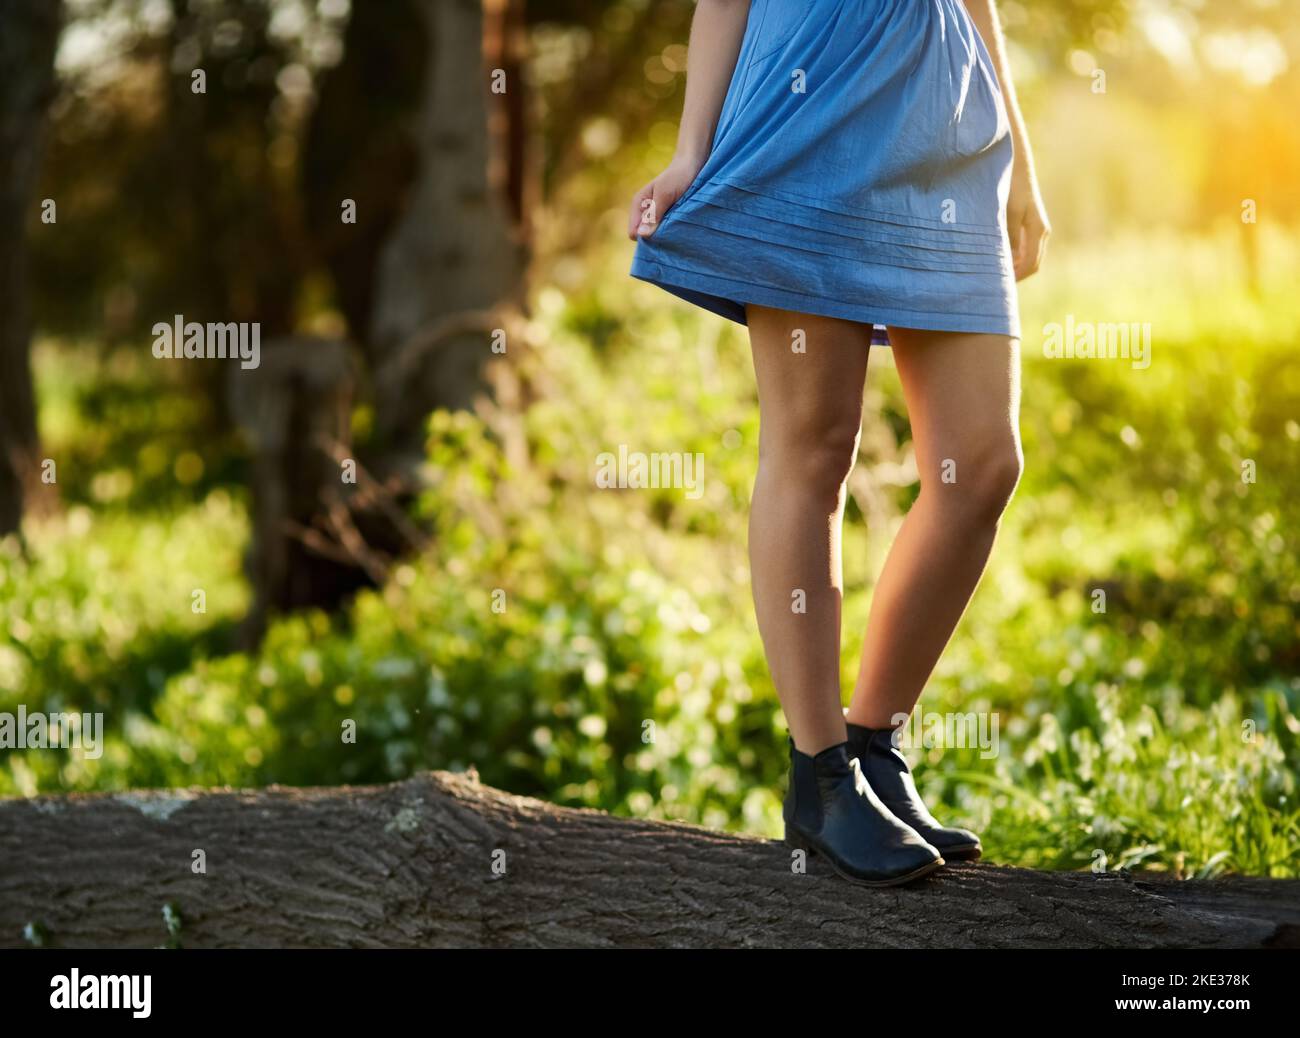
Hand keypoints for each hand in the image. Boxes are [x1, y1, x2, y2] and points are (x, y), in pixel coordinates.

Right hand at [627, 155, 704, 239]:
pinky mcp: (666, 218)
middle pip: (644, 236)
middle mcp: (644, 212)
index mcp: (638, 205)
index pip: (634, 233)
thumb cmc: (677, 177)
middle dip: (656, 237)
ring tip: (679, 225)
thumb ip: (653, 215)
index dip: (646, 237)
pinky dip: (672, 231)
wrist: (692, 166)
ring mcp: (655, 216)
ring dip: (666, 235)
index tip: (663, 231)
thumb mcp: (665, 195)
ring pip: (655, 236)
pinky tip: (681, 225)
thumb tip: (640, 235)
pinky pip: (665, 232)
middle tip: (673, 228)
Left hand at [1007, 159, 1050, 279]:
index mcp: (1038, 230)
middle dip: (1016, 276)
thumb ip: (1010, 238)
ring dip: (1015, 267)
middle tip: (995, 286)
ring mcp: (1037, 228)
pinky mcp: (1030, 224)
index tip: (1001, 286)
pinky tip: (999, 259)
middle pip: (1032, 264)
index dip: (1017, 278)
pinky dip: (1014, 257)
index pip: (1031, 264)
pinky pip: (1025, 248)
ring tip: (995, 275)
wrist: (1016, 166)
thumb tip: (1010, 261)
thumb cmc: (1010, 187)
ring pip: (1029, 257)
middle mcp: (1041, 231)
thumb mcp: (1007, 213)